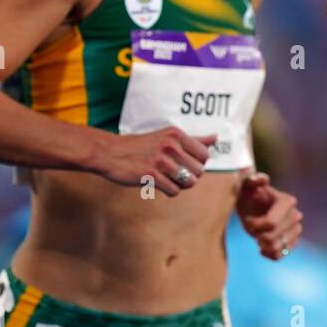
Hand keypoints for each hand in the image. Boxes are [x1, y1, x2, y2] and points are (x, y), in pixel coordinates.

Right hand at [94, 126, 213, 196]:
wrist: (110, 152)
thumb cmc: (142, 146)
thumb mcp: (168, 137)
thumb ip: (193, 140)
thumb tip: (216, 138)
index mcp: (176, 134)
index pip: (205, 155)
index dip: (198, 163)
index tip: (185, 164)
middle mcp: (170, 145)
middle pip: (199, 170)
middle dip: (191, 176)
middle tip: (176, 174)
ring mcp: (161, 161)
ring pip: (188, 182)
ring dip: (180, 185)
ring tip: (168, 179)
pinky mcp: (151, 175)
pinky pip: (174, 191)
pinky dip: (170, 191)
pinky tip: (160, 184)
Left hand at [236, 171, 301, 259]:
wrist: (251, 206)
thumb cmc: (248, 194)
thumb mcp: (247, 186)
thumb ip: (253, 180)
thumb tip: (263, 179)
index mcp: (288, 202)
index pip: (271, 224)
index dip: (255, 225)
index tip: (248, 220)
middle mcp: (296, 215)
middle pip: (272, 238)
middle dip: (258, 235)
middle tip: (252, 228)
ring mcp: (296, 229)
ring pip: (277, 248)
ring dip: (262, 245)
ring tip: (257, 236)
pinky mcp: (293, 242)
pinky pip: (280, 255)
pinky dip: (268, 254)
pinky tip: (262, 246)